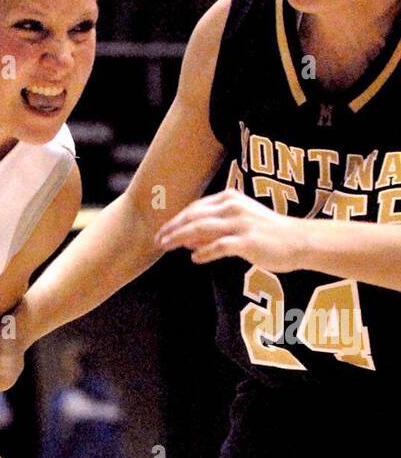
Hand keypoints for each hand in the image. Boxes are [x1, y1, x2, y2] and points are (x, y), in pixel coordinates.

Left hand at [155, 190, 305, 271]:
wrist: (299, 240)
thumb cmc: (267, 233)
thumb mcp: (238, 223)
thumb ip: (213, 229)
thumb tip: (185, 240)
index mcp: (230, 198)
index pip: (195, 208)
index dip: (176, 220)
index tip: (161, 231)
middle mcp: (233, 207)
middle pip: (193, 216)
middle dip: (172, 228)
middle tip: (157, 240)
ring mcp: (241, 223)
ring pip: (201, 228)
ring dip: (180, 238)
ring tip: (166, 247)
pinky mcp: (247, 241)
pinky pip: (219, 246)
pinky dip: (204, 252)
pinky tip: (195, 258)